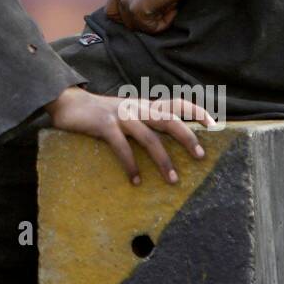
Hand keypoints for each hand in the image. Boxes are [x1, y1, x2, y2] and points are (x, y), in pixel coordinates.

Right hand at [45, 87, 212, 184]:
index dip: (195, 111)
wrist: (68, 104)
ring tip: (172, 180)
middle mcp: (136, 108)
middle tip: (201, 157)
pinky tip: (136, 180)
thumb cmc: (100, 114)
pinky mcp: (104, 125)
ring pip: (148, 137)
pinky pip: (122, 147)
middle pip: (168, 119)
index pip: (176, 103)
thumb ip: (144, 121)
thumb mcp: (126, 113)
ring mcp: (120, 115)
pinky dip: (131, 165)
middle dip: (187, 137)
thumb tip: (167, 139)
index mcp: (144, 105)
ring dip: (163, 160)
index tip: (214, 124)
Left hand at [105, 0, 193, 32]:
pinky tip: (172, 8)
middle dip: (145, 21)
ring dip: (156, 22)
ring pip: (139, 27)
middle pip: (126, 23)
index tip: (146, 16)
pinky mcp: (137, 9)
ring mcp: (126, 1)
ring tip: (169, 7)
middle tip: (163, 9)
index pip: (111, 13)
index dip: (128, 19)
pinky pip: (151, 28)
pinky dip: (164, 23)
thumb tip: (143, 18)